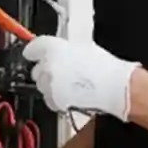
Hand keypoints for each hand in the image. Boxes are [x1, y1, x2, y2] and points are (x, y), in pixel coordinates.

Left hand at [22, 36, 140, 120]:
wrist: (115, 87)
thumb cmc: (104, 67)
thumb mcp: (82, 48)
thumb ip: (61, 50)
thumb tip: (54, 53)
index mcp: (53, 48)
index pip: (32, 49)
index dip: (34, 53)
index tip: (34, 55)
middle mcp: (47, 65)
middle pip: (36, 69)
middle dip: (45, 71)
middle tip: (61, 73)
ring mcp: (49, 84)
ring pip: (41, 85)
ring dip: (50, 85)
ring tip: (69, 85)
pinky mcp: (54, 100)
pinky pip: (48, 99)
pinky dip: (56, 98)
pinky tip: (70, 94)